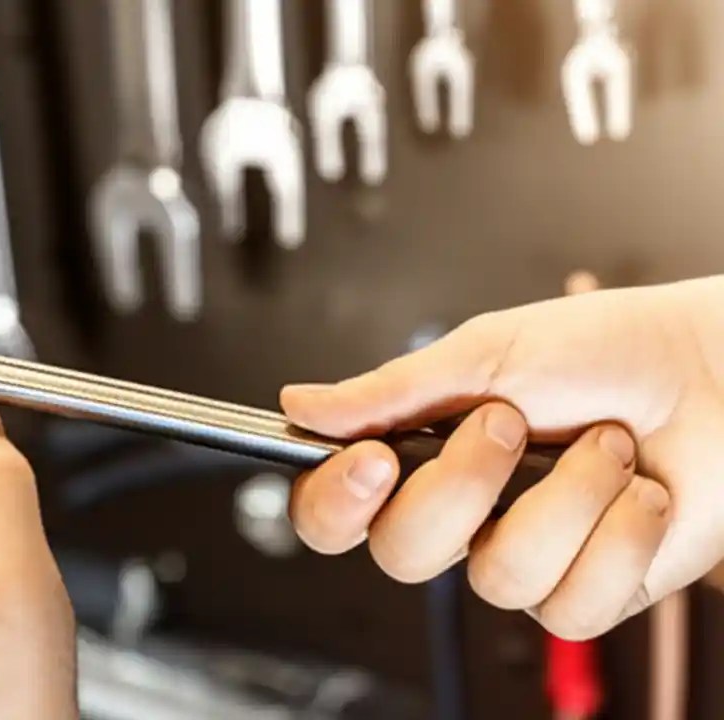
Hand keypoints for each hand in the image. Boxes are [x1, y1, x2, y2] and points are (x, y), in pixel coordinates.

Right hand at [281, 275, 723, 639]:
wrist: (714, 373)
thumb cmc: (603, 351)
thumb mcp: (485, 352)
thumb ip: (390, 390)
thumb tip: (300, 403)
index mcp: (416, 458)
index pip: (331, 513)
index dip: (334, 502)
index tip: (372, 459)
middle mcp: (458, 517)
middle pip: (401, 554)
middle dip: (464, 485)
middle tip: (512, 422)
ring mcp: (520, 558)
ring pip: (498, 577)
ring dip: (566, 498)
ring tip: (605, 445)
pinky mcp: (586, 594)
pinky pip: (571, 603)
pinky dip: (618, 534)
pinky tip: (640, 493)